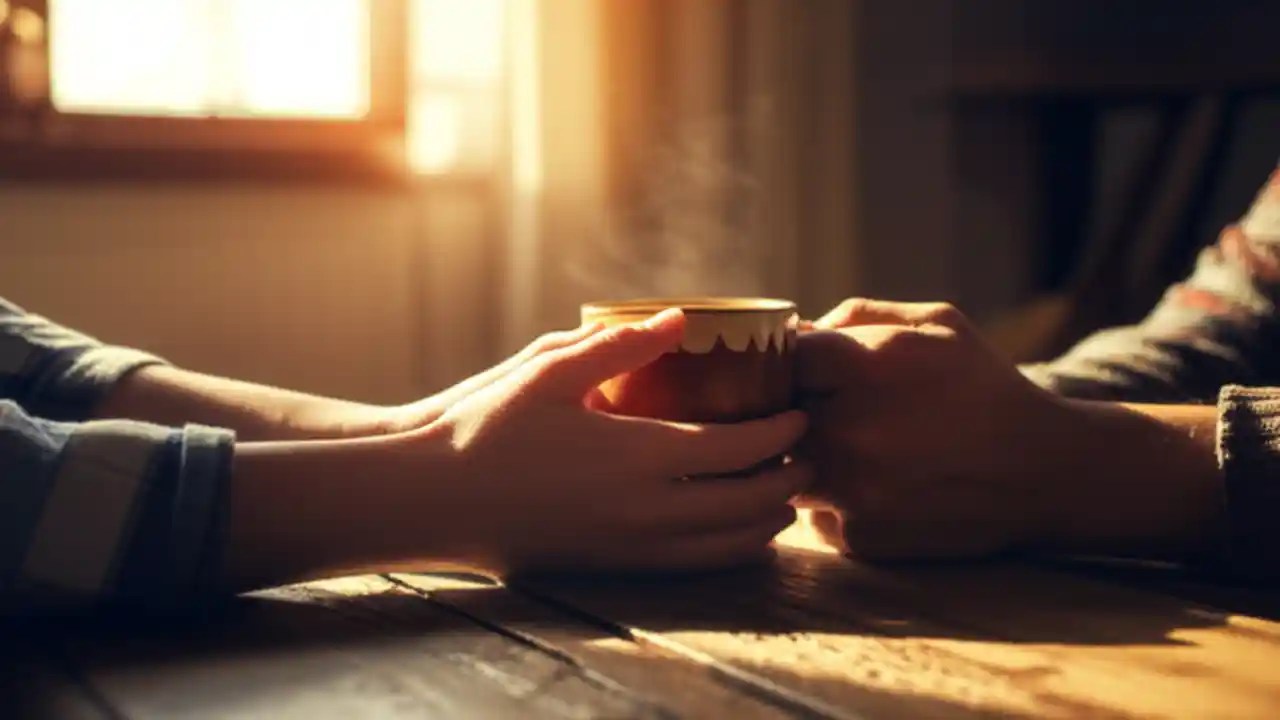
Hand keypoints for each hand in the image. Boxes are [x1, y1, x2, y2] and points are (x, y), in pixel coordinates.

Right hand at [416, 309, 809, 574]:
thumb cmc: (485, 427)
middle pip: (746, 505)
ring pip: (725, 546)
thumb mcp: (549, 370)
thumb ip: (620, 347)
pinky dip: (729, 550)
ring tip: (783, 498)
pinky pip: (691, 566)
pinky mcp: (610, 566)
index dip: (779, 435)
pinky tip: (733, 533)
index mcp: (635, 455)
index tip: (800, 416)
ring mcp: (628, 547)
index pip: (737, 449)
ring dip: (765, 522)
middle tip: (807, 457)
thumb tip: (678, 319)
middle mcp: (643, 510)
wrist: (431, 499)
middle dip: (788, 482)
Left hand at [796, 299, 1073, 559]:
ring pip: (786, 468)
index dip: (793, 362)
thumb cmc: (985, 387)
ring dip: (808, 458)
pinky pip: (815, 515)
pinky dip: (834, 503)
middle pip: (776, 416)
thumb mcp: (936, 323)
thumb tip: (800, 329)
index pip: (783, 357)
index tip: (809, 369)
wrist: (1043, 472)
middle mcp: (850, 428)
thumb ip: (858, 315)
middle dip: (795, 410)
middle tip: (830, 410)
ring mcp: (850, 488)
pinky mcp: (859, 535)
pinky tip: (876, 489)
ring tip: (856, 450)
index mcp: (865, 366)